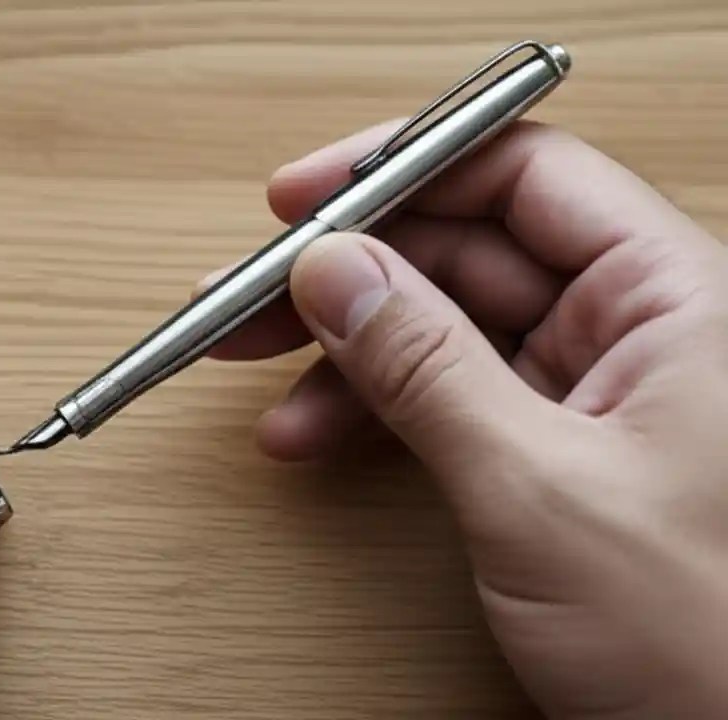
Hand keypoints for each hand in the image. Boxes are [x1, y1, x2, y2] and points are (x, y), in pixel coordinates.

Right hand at [204, 121, 727, 718]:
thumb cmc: (707, 640)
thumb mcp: (536, 491)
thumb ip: (426, 368)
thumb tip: (331, 272)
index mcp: (674, 297)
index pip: (521, 176)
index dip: (399, 168)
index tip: (296, 200)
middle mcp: (638, 327)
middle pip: (467, 249)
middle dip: (349, 271)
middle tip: (247, 298)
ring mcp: (596, 389)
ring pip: (447, 325)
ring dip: (345, 348)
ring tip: (257, 376)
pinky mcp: (560, 448)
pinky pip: (451, 394)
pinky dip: (376, 408)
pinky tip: (312, 433)